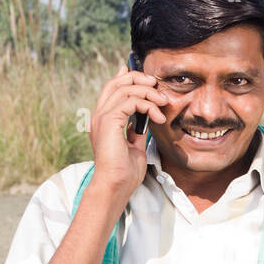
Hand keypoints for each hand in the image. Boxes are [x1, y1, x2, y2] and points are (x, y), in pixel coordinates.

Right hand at [87, 65, 169, 200]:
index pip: (112, 89)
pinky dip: (148, 105)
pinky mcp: (109, 121)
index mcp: (104, 120)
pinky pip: (131, 101)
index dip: (129, 78)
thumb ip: (137, 130)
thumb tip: (146, 119)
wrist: (116, 185)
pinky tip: (158, 117)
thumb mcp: (135, 146)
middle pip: (116, 82)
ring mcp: (102, 117)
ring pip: (125, 89)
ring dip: (148, 92)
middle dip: (138, 78)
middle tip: (157, 85)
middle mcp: (99, 115)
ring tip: (163, 103)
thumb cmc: (124, 172)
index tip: (150, 82)